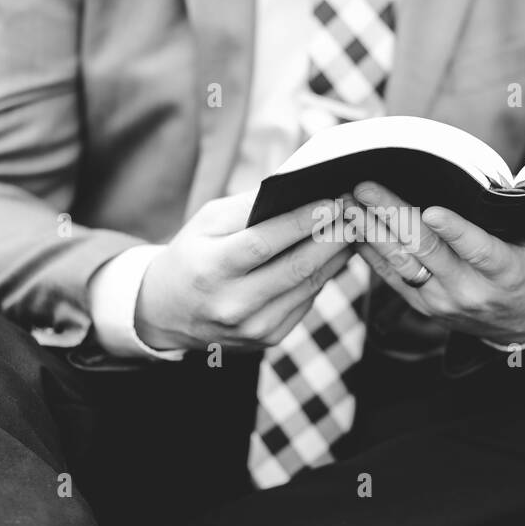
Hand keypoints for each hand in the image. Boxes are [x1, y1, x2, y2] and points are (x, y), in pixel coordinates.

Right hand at [134, 192, 352, 350]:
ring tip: (354, 228)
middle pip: (297, 267)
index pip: (264, 242)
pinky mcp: (269, 339)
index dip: (303, 220)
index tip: (333, 199)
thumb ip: (249, 206)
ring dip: (337, 255)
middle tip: (357, 211)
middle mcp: (232, 304)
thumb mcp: (206, 222)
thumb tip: (296, 187)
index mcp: (211, 269)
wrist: (167, 312)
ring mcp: (253, 327)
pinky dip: (325, 275)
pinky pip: (307, 302)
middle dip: (333, 236)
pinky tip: (336, 254)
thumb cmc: (192, 255)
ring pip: (309, 286)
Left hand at [350, 183, 524, 344]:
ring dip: (371, 231)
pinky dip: (368, 249)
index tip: (433, 211)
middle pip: (426, 251)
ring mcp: (440, 300)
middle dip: (394, 216)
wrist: (524, 326)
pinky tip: (349, 224)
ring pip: (400, 263)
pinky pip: (390, 275)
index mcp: (504, 273)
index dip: (455, 232)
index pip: (478, 251)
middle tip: (367, 187)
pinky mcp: (421, 304)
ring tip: (347, 201)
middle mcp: (467, 289)